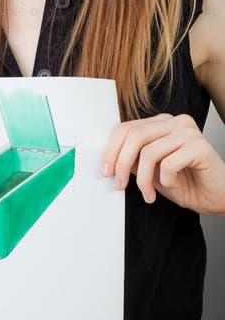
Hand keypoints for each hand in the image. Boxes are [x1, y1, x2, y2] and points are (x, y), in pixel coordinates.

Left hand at [100, 113, 224, 214]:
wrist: (216, 198)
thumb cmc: (186, 183)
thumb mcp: (150, 170)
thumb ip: (133, 159)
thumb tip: (107, 159)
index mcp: (161, 122)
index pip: (127, 128)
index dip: (111, 150)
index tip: (106, 171)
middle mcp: (175, 122)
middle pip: (134, 136)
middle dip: (122, 164)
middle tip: (119, 185)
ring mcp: (188, 131)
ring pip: (149, 152)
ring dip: (145, 180)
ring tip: (149, 194)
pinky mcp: (200, 146)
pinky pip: (169, 164)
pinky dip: (167, 182)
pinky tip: (175, 186)